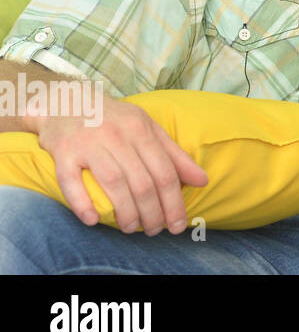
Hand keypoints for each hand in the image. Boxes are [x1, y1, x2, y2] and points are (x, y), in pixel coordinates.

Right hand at [33, 97, 207, 234]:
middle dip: (152, 212)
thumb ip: (175, 155)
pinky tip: (93, 219)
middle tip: (154, 231)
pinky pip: (71, 180)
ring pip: (113, 182)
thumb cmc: (115, 120)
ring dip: (125, 211)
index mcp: (141, 130)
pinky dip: (82, 202)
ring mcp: (88, 143)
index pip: (165, 172)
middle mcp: (117, 136)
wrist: (67, 100)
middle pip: (142, 181)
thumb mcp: (148, 129)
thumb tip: (202, 180)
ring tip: (131, 229)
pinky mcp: (63, 152)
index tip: (178, 224)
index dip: (174, 202)